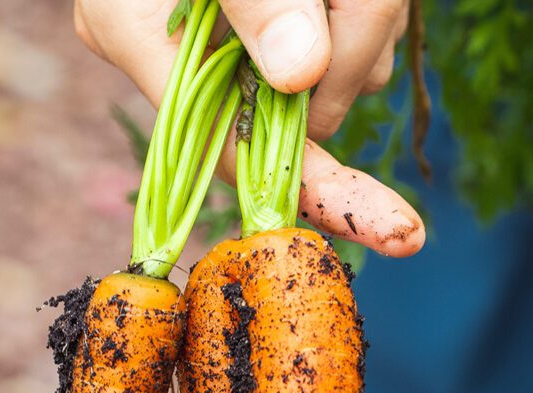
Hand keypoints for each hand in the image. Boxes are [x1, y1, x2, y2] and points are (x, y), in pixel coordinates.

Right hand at [74, 0, 423, 256]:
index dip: (319, 191)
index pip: (235, 152)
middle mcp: (179, 54)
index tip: (396, 230)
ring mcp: (227, 43)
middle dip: (356, 49)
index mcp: (136, 35)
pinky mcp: (273, 25)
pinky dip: (367, 9)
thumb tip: (301, 76)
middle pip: (302, 110)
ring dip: (368, 16)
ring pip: (338, 74)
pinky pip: (347, 42)